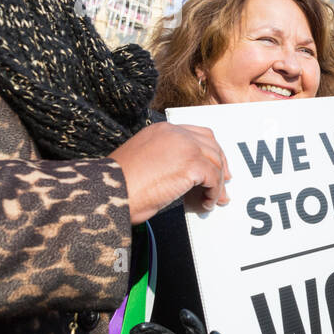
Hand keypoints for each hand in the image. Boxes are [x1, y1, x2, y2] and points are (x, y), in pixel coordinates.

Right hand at [110, 122, 230, 224]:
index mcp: (162, 129)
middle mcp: (176, 133)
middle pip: (212, 145)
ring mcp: (185, 146)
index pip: (197, 133)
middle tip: (224, 182)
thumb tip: (189, 176)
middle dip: (221, 164)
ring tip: (213, 200)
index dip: (210, 150)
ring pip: (215, 163)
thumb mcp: (145, 162)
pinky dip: (213, 193)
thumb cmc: (119, 184)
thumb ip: (167, 159)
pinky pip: (213, 179)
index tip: (216, 165)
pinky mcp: (192, 164)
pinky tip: (206, 204)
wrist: (109, 192)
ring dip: (216, 184)